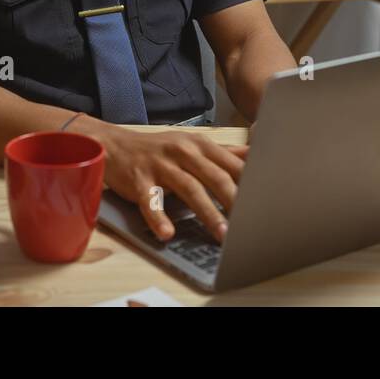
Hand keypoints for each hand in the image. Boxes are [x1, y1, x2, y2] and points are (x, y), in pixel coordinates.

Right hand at [80, 121, 247, 242]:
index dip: (251, 185)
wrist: (114, 144)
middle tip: (250, 224)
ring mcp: (160, 165)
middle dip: (234, 202)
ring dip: (207, 213)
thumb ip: (223, 154)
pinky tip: (167, 233)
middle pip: (215, 177)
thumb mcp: (192, 145)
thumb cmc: (158, 150)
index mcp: (200, 145)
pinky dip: (159, 218)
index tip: (265, 204)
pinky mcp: (139, 180)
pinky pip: (150, 200)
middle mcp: (183, 152)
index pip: (232, 165)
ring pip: (189, 188)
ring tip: (222, 234)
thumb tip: (256, 157)